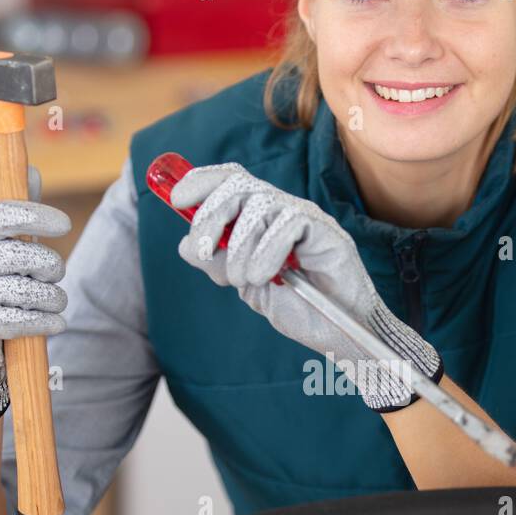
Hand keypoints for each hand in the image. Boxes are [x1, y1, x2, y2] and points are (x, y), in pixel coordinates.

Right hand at [0, 167, 71, 421]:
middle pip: (24, 256)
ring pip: (29, 291)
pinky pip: (24, 320)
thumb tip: (32, 172)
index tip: (64, 224)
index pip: (2, 215)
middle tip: (55, 275)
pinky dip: (48, 321)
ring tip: (58, 301)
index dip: (36, 216)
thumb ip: (17, 217)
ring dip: (54, 298)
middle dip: (52, 266)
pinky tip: (58, 322)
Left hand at [172, 162, 442, 410]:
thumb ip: (218, 264)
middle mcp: (281, 210)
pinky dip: (268, 252)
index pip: (229, 181)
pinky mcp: (324, 230)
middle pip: (237, 185)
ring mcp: (304, 217)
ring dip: (240, 246)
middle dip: (210, 215)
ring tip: (247, 279)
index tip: (177, 199)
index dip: (200, 181)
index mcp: (261, 219)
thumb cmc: (300, 309)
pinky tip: (270, 277)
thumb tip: (187, 244)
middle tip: (205, 251)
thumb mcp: (248, 286)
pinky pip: (287, 223)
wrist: (339, 334)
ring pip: (258, 205)